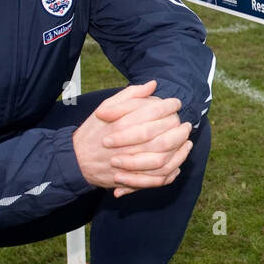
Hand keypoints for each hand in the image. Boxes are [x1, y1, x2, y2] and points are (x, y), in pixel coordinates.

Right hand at [72, 82, 191, 194]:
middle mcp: (125, 144)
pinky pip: (158, 177)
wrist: (76, 160)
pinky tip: (179, 159)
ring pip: (163, 158)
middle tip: (186, 123)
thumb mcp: (105, 108)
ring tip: (187, 139)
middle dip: (178, 128)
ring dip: (179, 148)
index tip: (176, 103)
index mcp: (119, 124)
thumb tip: (153, 84)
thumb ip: (130, 96)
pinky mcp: (131, 179)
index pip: (152, 112)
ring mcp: (128, 164)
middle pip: (161, 136)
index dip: (168, 106)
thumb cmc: (92, 131)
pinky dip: (172, 168)